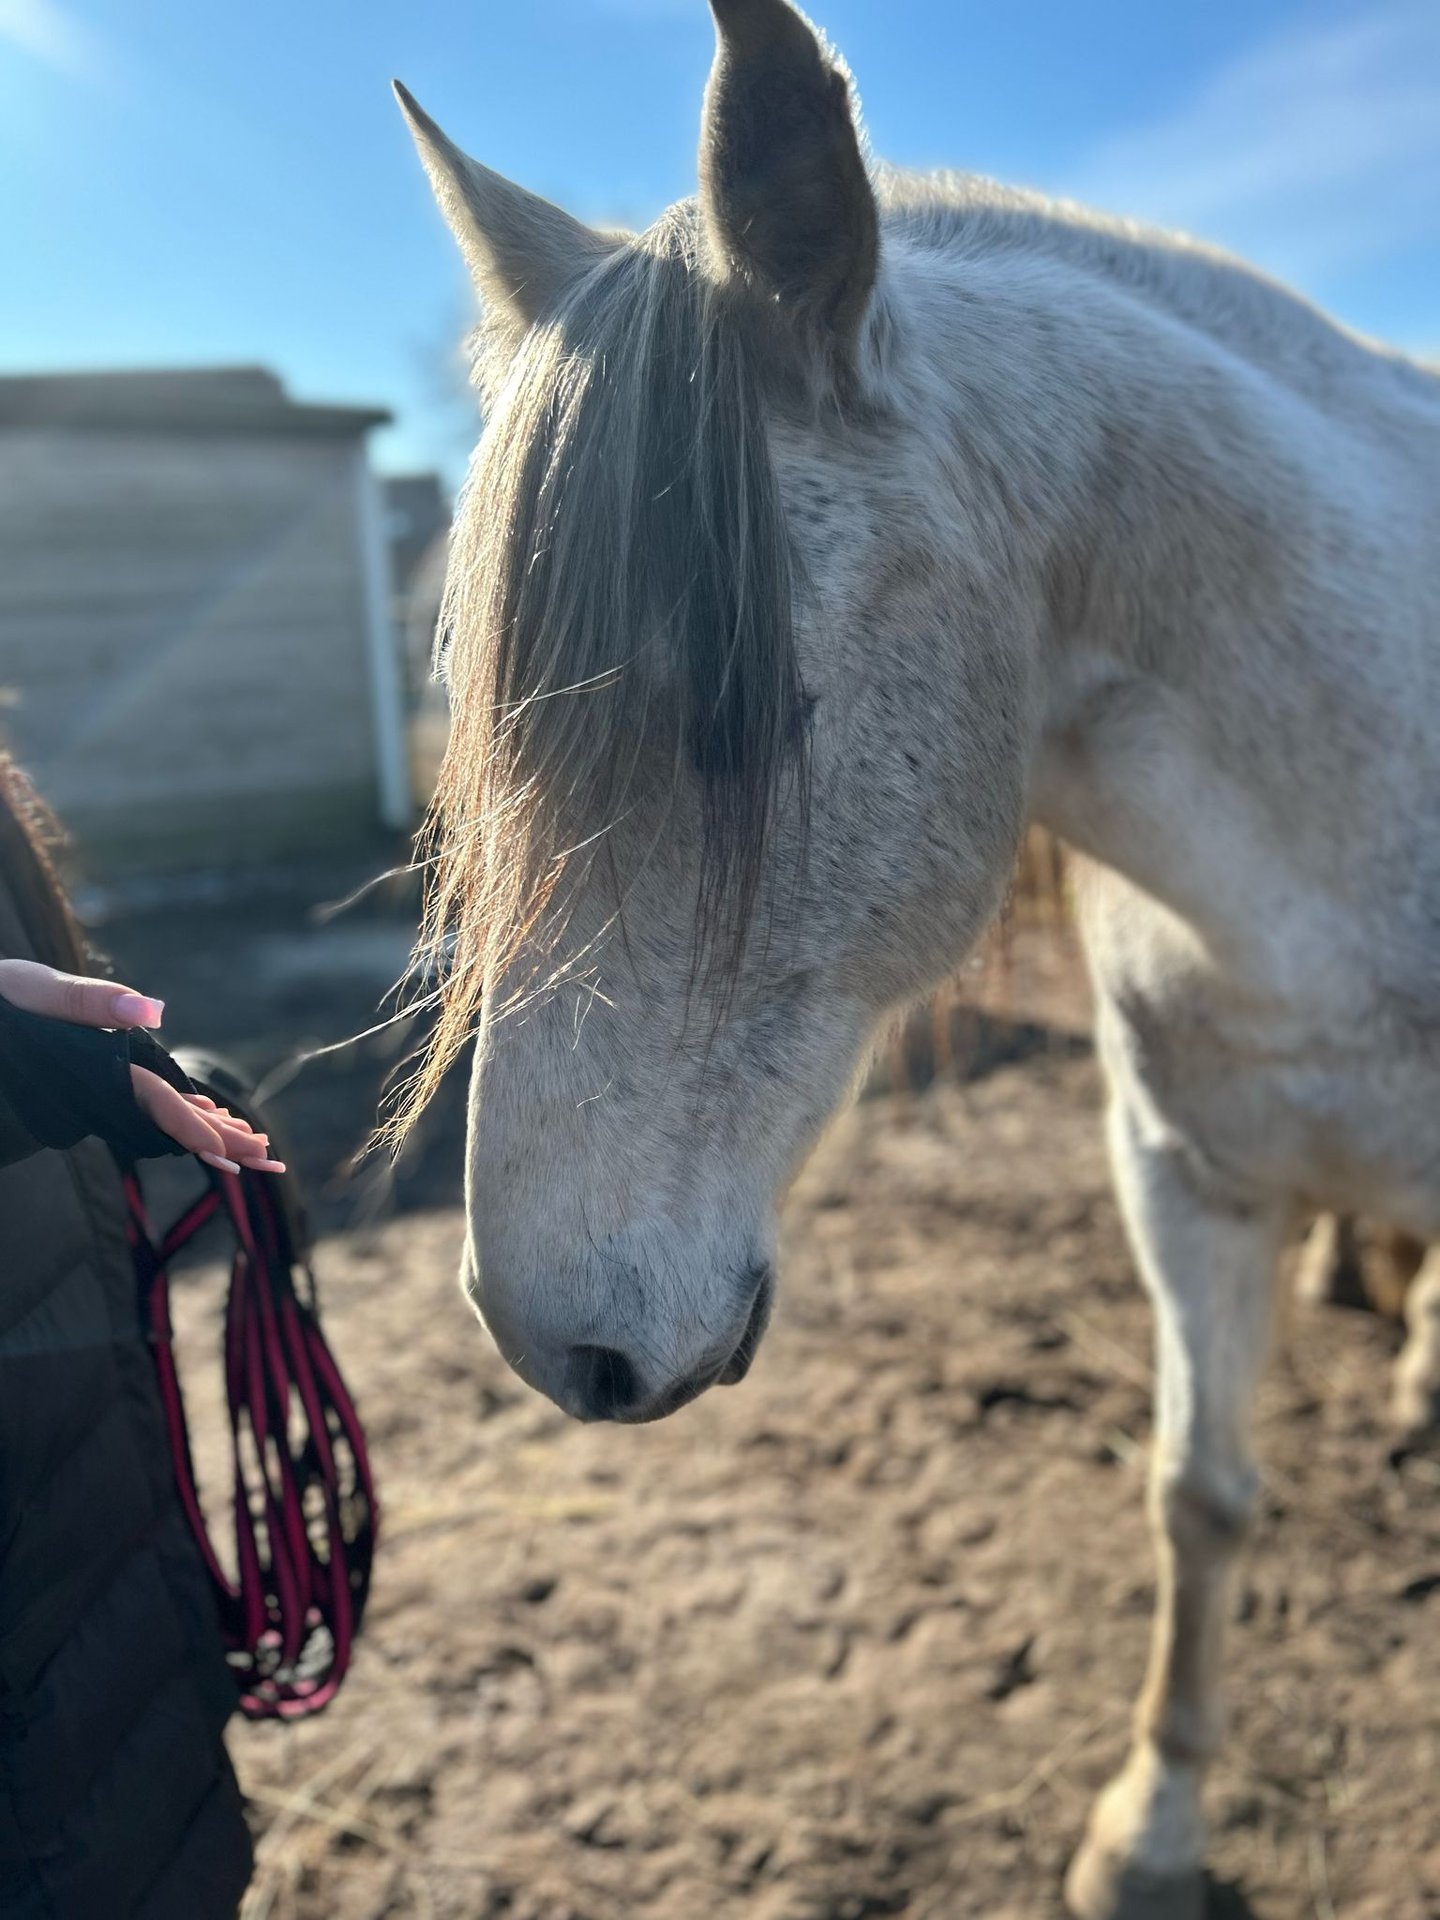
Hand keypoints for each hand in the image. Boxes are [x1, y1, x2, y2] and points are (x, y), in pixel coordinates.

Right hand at [0, 958, 284, 1175]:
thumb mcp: (32, 991)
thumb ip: (85, 1002)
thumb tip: (153, 1010)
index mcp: (91, 1075)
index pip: (155, 1106)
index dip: (197, 1130)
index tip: (239, 1153)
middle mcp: (98, 1092)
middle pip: (169, 1122)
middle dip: (220, 1143)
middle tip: (271, 1161)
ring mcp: (98, 1091)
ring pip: (162, 1115)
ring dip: (207, 1130)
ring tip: (256, 1148)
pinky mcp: (95, 1080)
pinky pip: (146, 1100)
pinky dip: (180, 1108)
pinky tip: (209, 1114)